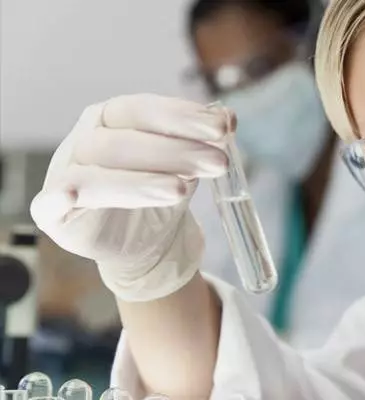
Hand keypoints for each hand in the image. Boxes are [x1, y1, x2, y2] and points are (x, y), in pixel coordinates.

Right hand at [31, 94, 231, 301]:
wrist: (148, 241)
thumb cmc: (162, 192)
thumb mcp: (189, 164)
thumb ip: (204, 141)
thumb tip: (227, 117)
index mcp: (113, 118)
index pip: (142, 109)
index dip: (181, 116)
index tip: (222, 127)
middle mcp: (86, 140)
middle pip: (123, 141)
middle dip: (175, 151)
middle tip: (218, 162)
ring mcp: (65, 174)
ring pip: (95, 173)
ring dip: (141, 181)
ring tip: (182, 191)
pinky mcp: (53, 212)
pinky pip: (49, 203)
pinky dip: (59, 198)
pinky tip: (71, 197)